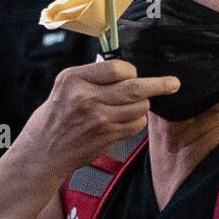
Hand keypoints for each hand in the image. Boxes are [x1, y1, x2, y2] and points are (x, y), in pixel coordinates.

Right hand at [15, 60, 179, 175]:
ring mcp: (98, 120)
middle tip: (174, 83)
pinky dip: (137, 120)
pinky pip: (135, 125)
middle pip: (134, 88)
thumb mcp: (64, 84)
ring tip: (136, 103)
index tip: (133, 73)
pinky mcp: (106, 137)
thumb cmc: (56, 114)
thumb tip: (124, 69)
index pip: (117, 68)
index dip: (130, 70)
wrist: (44, 151)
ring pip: (139, 107)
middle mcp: (87, 98)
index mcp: (74, 79)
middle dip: (159, 84)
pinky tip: (127, 119)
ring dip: (144, 104)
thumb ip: (92, 75)